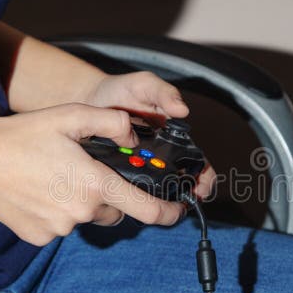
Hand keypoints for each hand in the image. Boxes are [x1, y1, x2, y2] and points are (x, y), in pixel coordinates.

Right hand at [0, 104, 185, 245]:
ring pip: (85, 217)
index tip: (177, 211)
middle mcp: (82, 212)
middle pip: (114, 210)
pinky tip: (38, 191)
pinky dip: (57, 212)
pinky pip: (61, 226)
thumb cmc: (23, 134)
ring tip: (54, 177)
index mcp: (96, 184)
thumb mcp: (71, 116)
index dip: (168, 213)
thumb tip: (133, 134)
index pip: (146, 209)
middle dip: (110, 194)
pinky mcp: (39, 238)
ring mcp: (60, 229)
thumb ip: (110, 121)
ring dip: (81, 202)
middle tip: (85, 172)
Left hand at [86, 71, 216, 199]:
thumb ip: (164, 93)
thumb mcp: (144, 85)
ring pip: (158, 189)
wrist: (87, 98)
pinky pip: (133, 187)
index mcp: (175, 138)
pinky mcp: (122, 171)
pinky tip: (133, 200)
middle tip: (182, 204)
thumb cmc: (120, 90)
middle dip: (187, 195)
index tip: (200, 188)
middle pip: (182, 181)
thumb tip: (183, 111)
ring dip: (162, 199)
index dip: (204, 177)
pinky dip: (136, 195)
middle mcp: (162, 155)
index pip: (198, 162)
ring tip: (161, 206)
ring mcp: (142, 166)